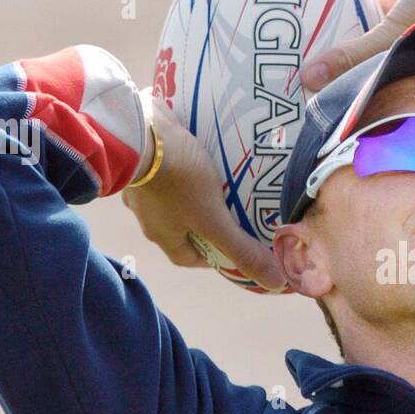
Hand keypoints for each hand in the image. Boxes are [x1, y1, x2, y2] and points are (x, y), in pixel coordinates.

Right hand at [121, 90, 288, 291]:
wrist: (139, 130)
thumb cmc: (177, 181)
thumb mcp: (214, 219)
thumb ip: (241, 249)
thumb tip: (274, 283)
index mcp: (161, 234)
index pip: (189, 258)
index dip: (214, 257)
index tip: (236, 247)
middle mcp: (147, 214)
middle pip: (182, 226)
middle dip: (207, 222)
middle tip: (235, 211)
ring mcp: (143, 185)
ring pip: (174, 197)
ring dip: (196, 193)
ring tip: (222, 181)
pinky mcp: (144, 157)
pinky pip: (168, 168)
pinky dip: (185, 166)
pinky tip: (202, 155)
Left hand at [300, 0, 414, 90]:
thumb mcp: (392, 37)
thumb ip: (351, 55)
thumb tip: (307, 78)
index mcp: (405, 52)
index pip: (366, 66)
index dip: (342, 71)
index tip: (312, 72)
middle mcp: (412, 28)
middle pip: (370, 32)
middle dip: (346, 31)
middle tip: (311, 27)